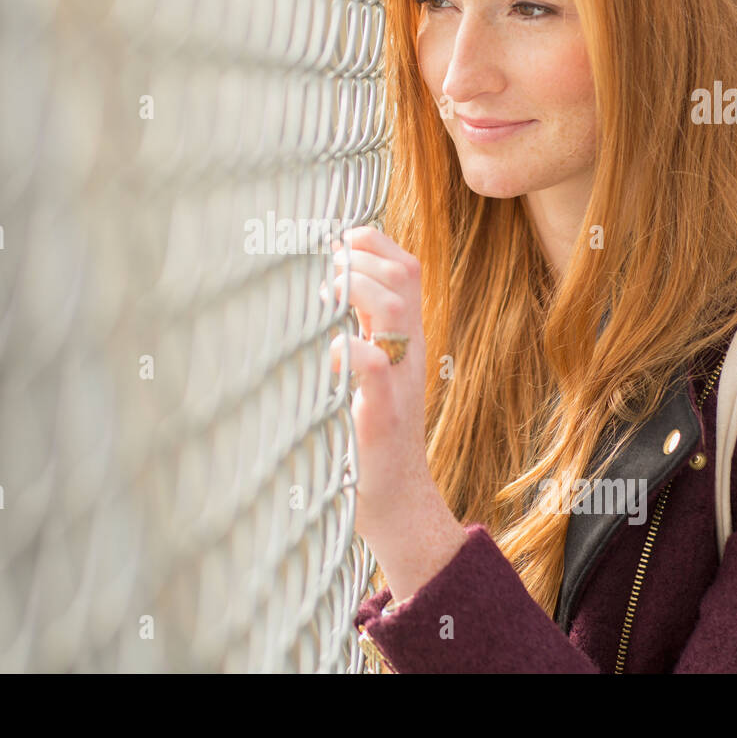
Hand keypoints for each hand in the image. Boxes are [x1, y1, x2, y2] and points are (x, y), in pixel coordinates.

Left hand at [322, 225, 432, 536]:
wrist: (395, 498)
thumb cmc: (371, 434)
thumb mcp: (372, 372)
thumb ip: (363, 332)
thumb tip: (327, 291)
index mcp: (406, 339)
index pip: (407, 269)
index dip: (376, 242)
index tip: (340, 239)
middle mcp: (409, 353)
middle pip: (405, 277)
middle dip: (364, 256)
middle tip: (330, 265)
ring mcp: (400, 381)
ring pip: (397, 310)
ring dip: (359, 290)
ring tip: (328, 296)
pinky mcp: (384, 413)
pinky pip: (377, 366)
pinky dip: (352, 349)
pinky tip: (332, 354)